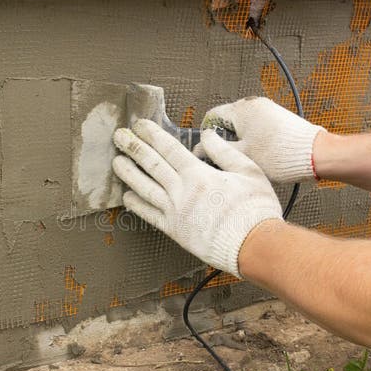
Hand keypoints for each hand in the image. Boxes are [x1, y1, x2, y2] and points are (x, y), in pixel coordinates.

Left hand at [112, 119, 282, 276]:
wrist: (254, 246)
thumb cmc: (255, 209)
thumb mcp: (249, 172)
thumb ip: (225, 152)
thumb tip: (207, 135)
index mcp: (199, 174)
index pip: (169, 148)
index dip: (152, 135)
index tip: (139, 125)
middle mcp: (182, 191)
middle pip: (152, 165)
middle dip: (133, 148)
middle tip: (119, 136)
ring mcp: (175, 212)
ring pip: (145, 189)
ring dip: (128, 174)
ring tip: (116, 162)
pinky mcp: (175, 231)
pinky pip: (149, 215)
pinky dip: (136, 205)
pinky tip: (126, 196)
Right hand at [199, 97, 324, 183]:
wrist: (314, 154)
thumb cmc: (282, 154)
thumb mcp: (241, 155)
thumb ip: (217, 150)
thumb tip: (201, 148)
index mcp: (242, 108)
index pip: (212, 116)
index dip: (206, 134)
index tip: (206, 149)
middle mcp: (254, 104)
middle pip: (227, 120)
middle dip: (224, 139)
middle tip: (226, 157)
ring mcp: (268, 110)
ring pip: (243, 126)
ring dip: (240, 141)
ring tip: (247, 159)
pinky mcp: (278, 119)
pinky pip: (257, 128)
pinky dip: (254, 140)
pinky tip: (260, 155)